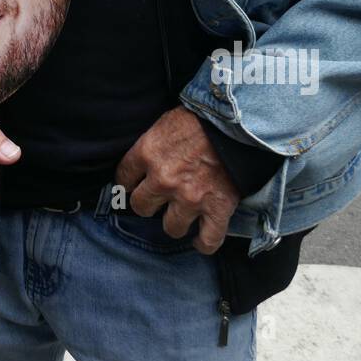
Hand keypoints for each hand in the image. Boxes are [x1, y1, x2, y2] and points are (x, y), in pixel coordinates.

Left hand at [115, 105, 239, 254]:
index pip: (123, 178)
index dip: (127, 183)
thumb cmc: (200, 118)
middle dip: (149, 203)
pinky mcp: (217, 209)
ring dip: (175, 222)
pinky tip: (200, 240)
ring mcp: (189, 198)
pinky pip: (208, 240)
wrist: (237, 122)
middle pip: (141, 207)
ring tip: (181, 215)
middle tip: (158, 199)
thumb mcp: (164, 123)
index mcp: (147, 153)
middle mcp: (163, 180)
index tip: (134, 185)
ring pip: (171, 227)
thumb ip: (151, 146)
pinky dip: (204, 243)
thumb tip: (145, 161)